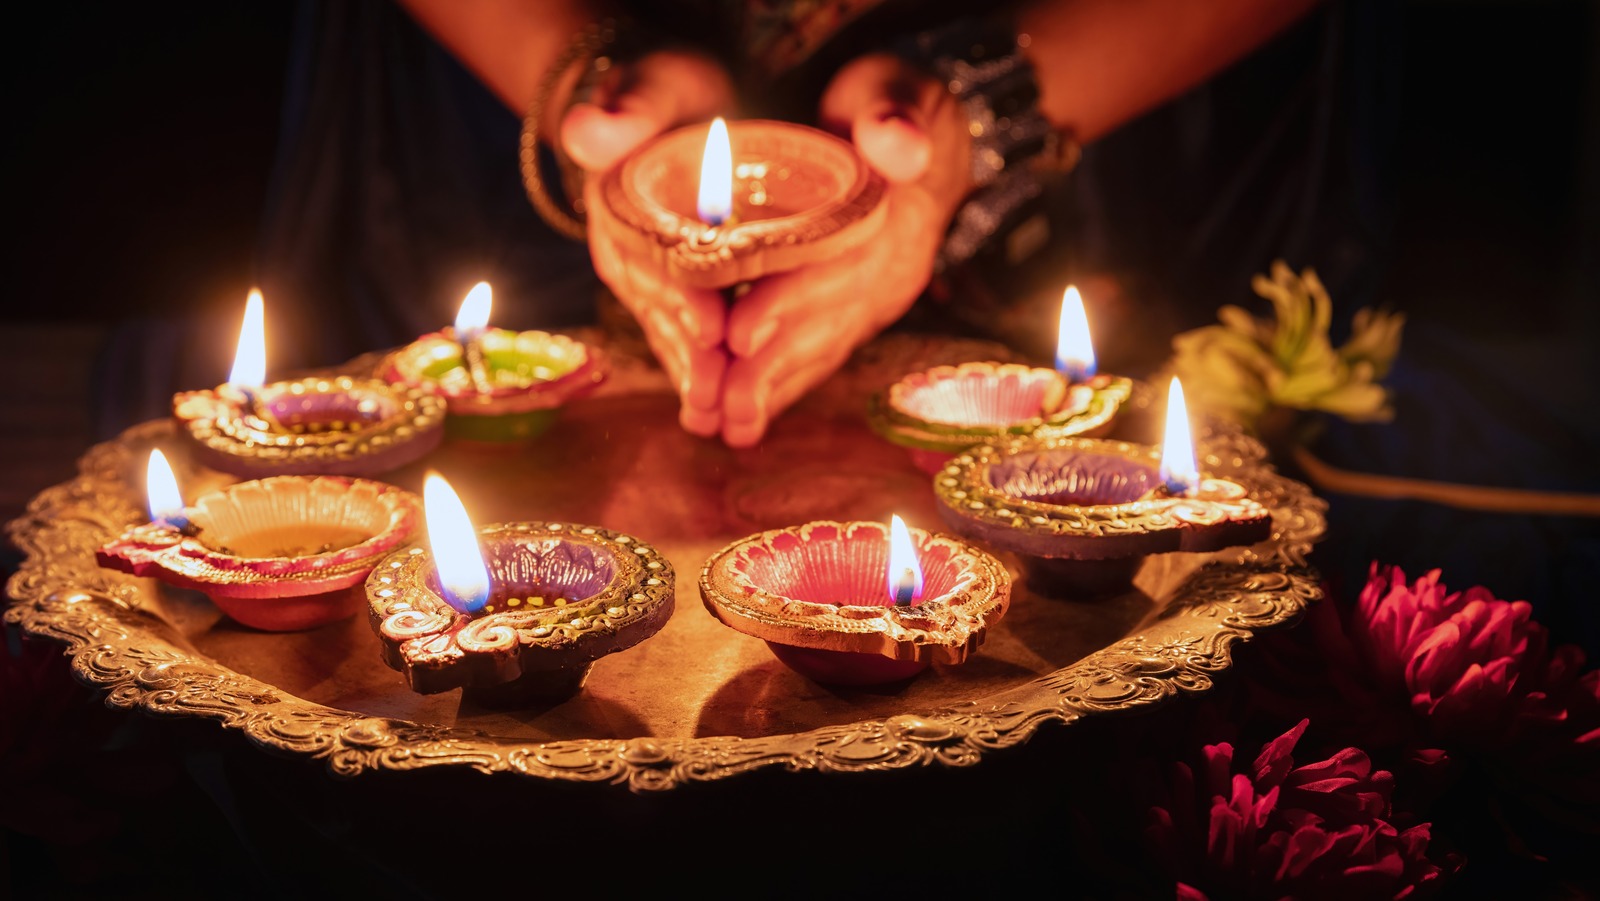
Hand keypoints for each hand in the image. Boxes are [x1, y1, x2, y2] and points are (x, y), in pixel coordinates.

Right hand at [562, 50, 734, 434]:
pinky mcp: (671, 298)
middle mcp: (624, 254)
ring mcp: (646, 282)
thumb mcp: (657, 91)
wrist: (668, 113)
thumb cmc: (670, 96)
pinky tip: (733, 409)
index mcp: (616, 208)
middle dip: (692, 356)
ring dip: (699, 377)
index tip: (712, 326)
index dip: (680, 294)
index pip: (648, 259)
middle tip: (722, 396)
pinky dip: (709, 372)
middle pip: (661, 311)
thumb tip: (589, 129)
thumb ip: (630, 110)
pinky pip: (688, 340)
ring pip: (673, 336)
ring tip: (725, 418)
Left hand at [718, 54, 971, 445]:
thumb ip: (889, 113)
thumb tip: (893, 142)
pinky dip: (786, 385)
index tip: (737, 332)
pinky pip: (823, 353)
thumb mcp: (888, 90)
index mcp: (899, 214)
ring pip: (824, 349)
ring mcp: (880, 296)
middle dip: (772, 367)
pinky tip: (750, 415)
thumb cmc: (885, 100)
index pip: (839, 265)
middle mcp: (895, 266)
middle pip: (828, 323)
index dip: (788, 298)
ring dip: (775, 390)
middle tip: (721, 406)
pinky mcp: (861, 312)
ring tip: (728, 426)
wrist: (919, 129)